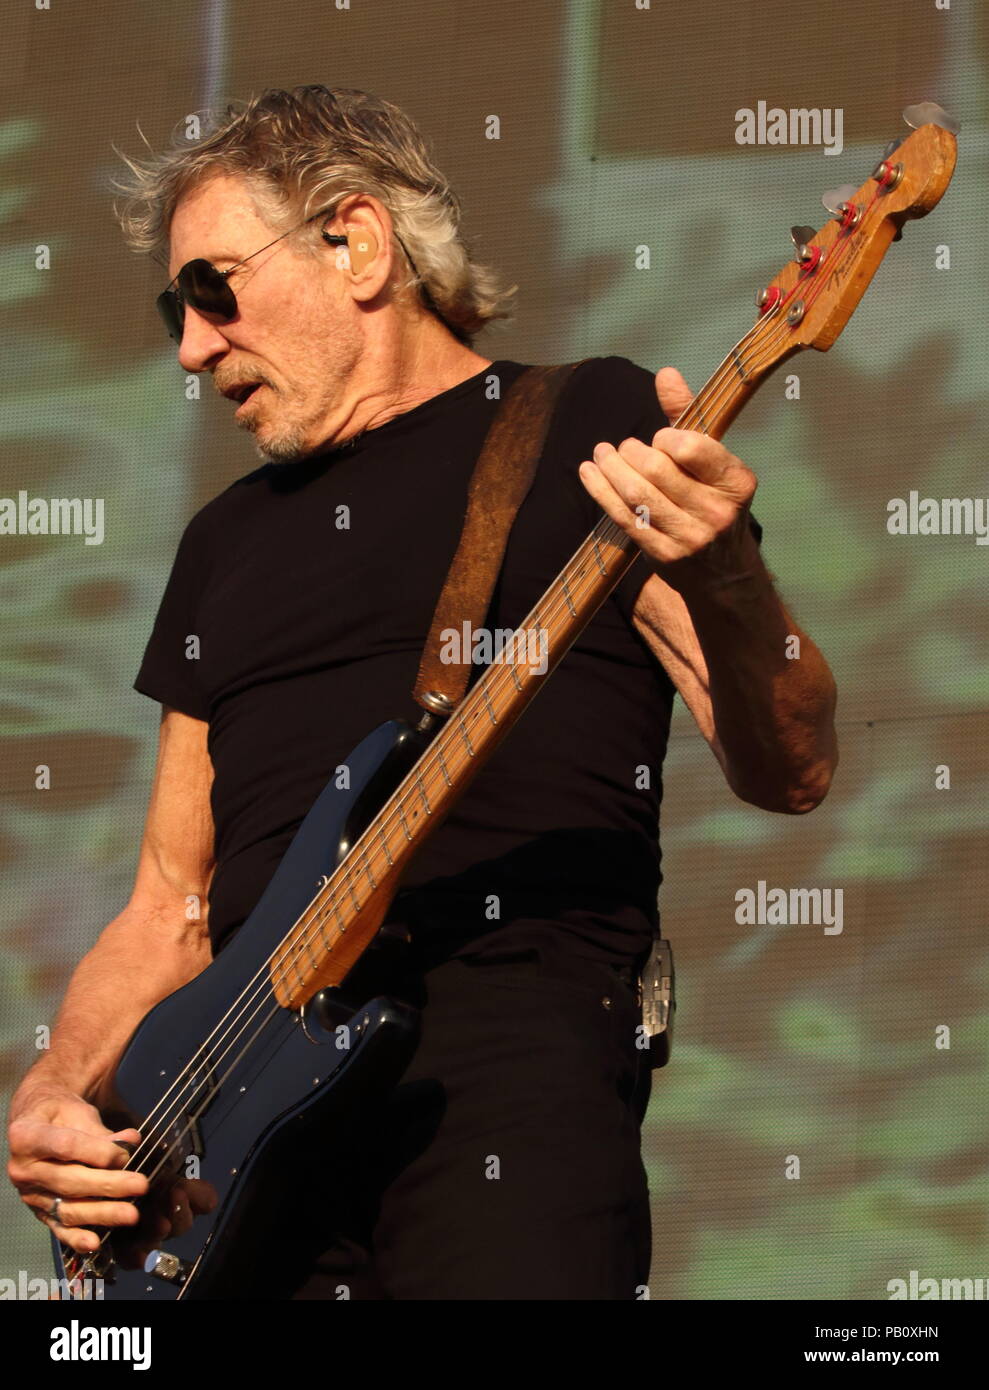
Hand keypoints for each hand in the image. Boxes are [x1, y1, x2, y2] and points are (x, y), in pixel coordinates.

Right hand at [7, 1083, 146, 1254]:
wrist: (37, 1123)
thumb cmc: (59, 1114)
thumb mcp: (77, 1112)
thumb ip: (102, 1131)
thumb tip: (131, 1141)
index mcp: (26, 1136)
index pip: (65, 1146)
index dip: (97, 1152)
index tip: (125, 1154)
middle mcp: (23, 1169)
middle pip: (69, 1180)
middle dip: (108, 1185)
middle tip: (140, 1186)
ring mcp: (30, 1194)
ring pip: (67, 1207)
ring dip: (102, 1213)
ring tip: (131, 1215)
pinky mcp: (39, 1212)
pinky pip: (59, 1227)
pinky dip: (77, 1237)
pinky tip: (96, 1243)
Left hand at [578, 366, 759, 595]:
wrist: (723, 571)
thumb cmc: (713, 500)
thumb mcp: (713, 461)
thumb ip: (689, 416)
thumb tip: (665, 374)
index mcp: (737, 482)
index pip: (691, 448)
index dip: (666, 438)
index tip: (659, 439)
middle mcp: (717, 512)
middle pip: (657, 470)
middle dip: (632, 453)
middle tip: (623, 448)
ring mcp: (690, 537)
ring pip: (637, 494)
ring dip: (610, 469)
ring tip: (601, 454)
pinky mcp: (663, 555)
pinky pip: (623, 517)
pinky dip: (601, 491)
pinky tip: (589, 473)